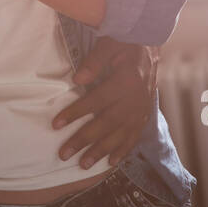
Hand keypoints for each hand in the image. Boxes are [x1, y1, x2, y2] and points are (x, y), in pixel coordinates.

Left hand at [52, 37, 158, 167]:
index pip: (96, 100)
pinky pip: (134, 136)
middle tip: (64, 154)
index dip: (76, 113)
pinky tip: (111, 162)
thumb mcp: (109, 43)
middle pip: (106, 123)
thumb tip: (77, 79)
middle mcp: (136, 98)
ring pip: (120, 134)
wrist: (151, 43)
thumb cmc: (125, 42)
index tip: (56, 124)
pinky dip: (123, 150)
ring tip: (83, 164)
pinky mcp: (146, 114)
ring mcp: (142, 109)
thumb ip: (94, 61)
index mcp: (126, 80)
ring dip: (101, 151)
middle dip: (84, 140)